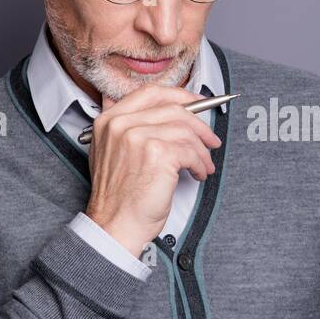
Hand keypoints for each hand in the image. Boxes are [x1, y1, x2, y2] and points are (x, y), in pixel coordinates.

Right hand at [85, 84, 221, 257]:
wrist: (115, 225)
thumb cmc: (120, 197)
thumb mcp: (112, 153)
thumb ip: (131, 129)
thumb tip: (168, 116)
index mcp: (109, 120)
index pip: (151, 93)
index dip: (180, 96)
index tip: (197, 104)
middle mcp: (121, 124)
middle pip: (173, 108)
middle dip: (199, 124)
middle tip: (210, 139)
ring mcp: (138, 136)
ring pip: (185, 131)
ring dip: (202, 150)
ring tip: (204, 165)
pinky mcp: (158, 153)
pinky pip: (191, 150)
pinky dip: (200, 163)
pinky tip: (198, 173)